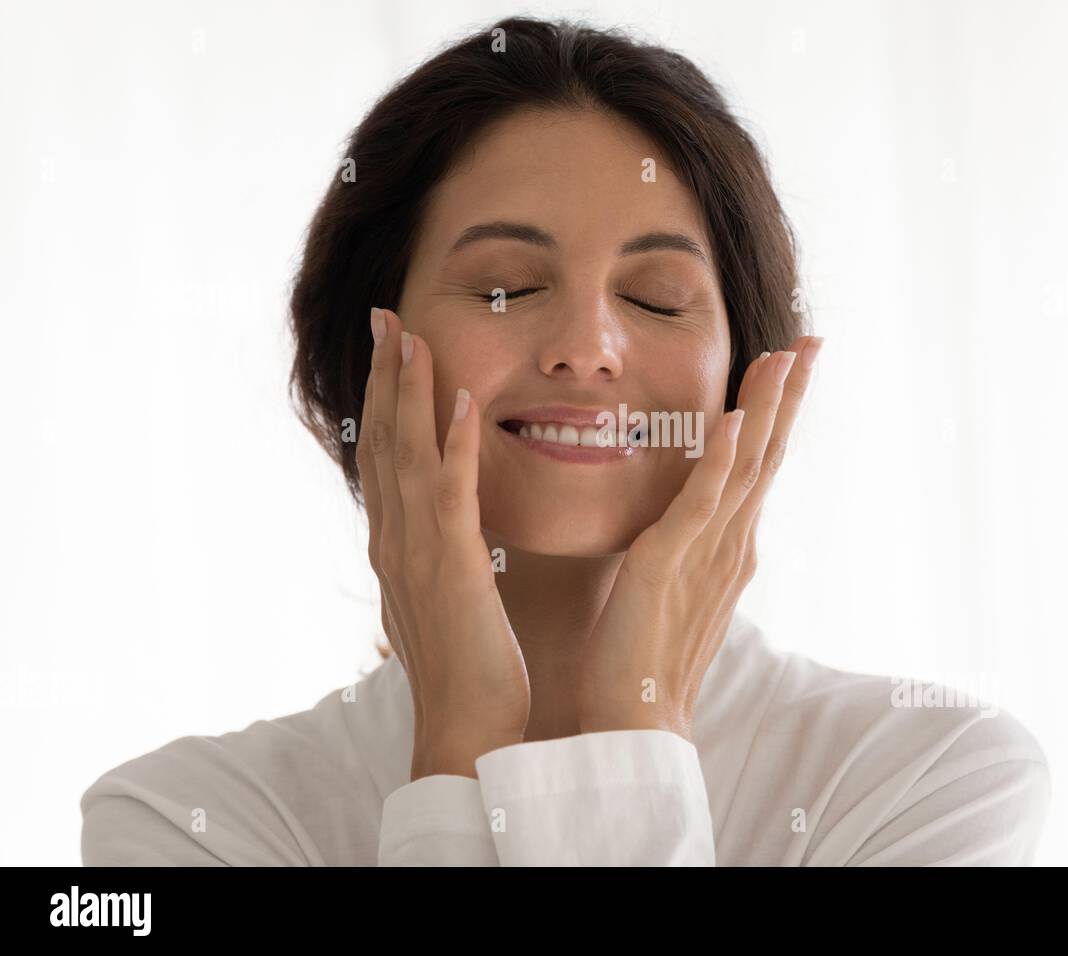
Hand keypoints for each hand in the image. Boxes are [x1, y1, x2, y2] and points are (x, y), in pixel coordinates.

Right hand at [358, 307, 530, 779]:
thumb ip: (436, 553)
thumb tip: (438, 524)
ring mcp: (416, 554)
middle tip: (386, 318)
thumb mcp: (443, 596)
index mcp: (394, 546)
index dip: (383, 399)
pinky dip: (453, 445)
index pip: (383, 456)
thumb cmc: (466, 666)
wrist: (466, 726)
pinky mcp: (452, 569)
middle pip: (383, 443)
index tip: (389, 348)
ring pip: (407, 457)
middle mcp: (394, 542)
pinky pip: (451, 496)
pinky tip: (462, 403)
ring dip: (408, 393)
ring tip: (413, 338)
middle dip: (384, 377)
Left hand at [575, 336, 822, 738]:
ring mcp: (707, 554)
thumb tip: (700, 521)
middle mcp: (731, 546)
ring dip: (766, 409)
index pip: (760, 467)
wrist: (637, 719)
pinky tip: (735, 419)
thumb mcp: (676, 589)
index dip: (778, 414)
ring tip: (784, 356)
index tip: (789, 364)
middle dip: (790, 396)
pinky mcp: (669, 562)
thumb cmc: (648, 659)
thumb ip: (692, 550)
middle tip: (812, 341)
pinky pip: (701, 503)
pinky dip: (721, 460)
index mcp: (730, 549)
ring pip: (746, 468)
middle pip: (769, 456)